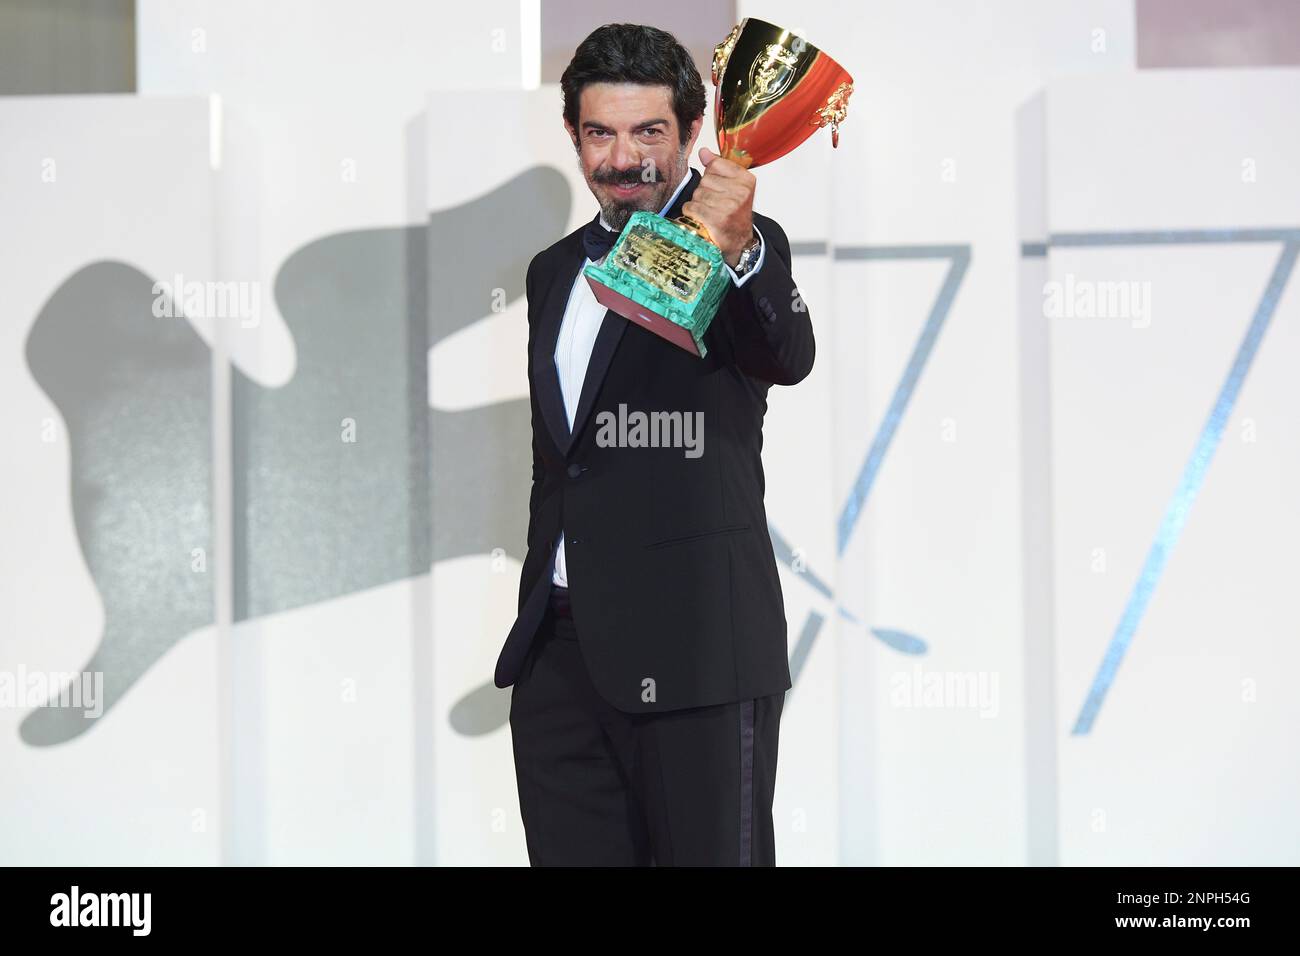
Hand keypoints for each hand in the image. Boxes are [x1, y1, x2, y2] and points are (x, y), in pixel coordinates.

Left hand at [680, 146, 755, 267]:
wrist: (739, 241)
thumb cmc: (734, 212)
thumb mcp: (733, 186)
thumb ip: (718, 167)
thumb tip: (703, 152)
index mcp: (746, 180)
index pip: (715, 164)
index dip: (711, 176)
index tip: (719, 188)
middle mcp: (740, 193)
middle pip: (705, 180)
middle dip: (704, 191)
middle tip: (714, 203)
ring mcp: (729, 207)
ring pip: (697, 193)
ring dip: (697, 203)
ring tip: (708, 211)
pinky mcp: (717, 220)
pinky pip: (692, 207)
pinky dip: (692, 213)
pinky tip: (701, 218)